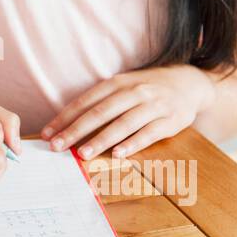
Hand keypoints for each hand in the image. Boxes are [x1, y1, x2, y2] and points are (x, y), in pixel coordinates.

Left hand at [39, 65, 214, 159]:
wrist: (189, 82)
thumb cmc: (147, 88)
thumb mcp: (124, 86)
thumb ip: (100, 102)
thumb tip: (68, 124)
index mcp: (118, 83)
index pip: (85, 101)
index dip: (65, 118)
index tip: (47, 133)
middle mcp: (134, 91)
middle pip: (100, 112)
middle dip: (76, 130)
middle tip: (57, 146)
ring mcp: (153, 105)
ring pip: (123, 124)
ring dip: (101, 140)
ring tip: (83, 154)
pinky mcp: (170, 120)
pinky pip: (149, 133)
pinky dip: (133, 144)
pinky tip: (118, 154)